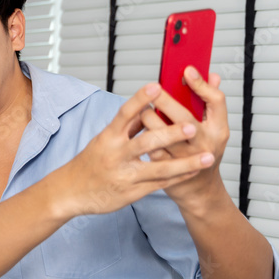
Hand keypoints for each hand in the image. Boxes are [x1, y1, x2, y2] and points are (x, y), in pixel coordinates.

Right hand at [51, 82, 215, 218]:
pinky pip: (160, 184)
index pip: (124, 114)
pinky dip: (180, 176)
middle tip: (191, 127)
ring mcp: (125, 175)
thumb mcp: (102, 140)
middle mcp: (115, 155)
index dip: (140, 99)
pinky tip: (196, 170)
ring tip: (208, 156)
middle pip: (146, 142)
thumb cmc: (90, 163)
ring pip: (159, 168)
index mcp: (107, 138)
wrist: (70, 192)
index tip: (156, 86)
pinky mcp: (131, 192)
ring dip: (186, 163)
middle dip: (170, 135)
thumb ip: (126, 126)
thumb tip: (147, 106)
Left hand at [141, 67, 229, 211]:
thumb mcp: (214, 129)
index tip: (187, 69)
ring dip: (148, 116)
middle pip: (183, 116)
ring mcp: (183, 157)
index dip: (201, 84)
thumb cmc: (204, 154)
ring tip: (143, 108)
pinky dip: (140, 133)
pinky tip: (136, 126)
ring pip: (160, 131)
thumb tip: (211, 75)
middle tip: (152, 87)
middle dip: (164, 99)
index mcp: (218, 130)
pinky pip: (148, 146)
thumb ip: (211, 102)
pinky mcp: (164, 167)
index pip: (216, 101)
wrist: (197, 191)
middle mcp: (203, 143)